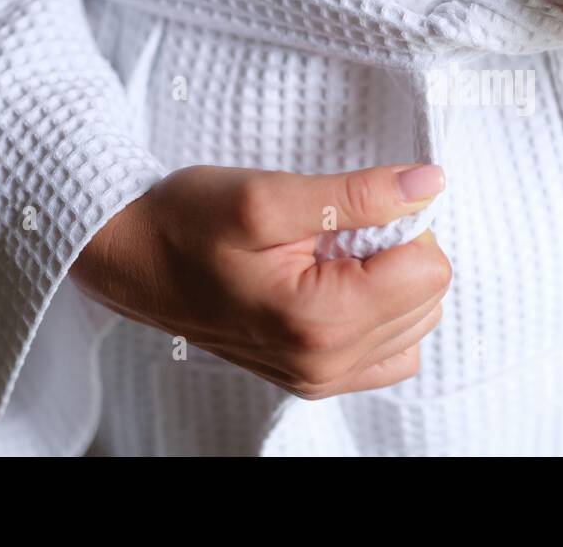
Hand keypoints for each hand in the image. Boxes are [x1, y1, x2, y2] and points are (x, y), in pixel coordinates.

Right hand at [70, 163, 451, 399]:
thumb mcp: (267, 196)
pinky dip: (381, 311)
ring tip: (326, 256)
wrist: (133, 259)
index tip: (346, 215)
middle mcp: (328, 364)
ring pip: (416, 319)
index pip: (430, 268)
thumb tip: (430, 184)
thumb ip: (358, 195)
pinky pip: (394, 349)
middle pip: (428, 295)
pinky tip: (338, 283)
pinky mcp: (318, 378)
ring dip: (386, 279)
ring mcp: (323, 379)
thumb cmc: (187, 224)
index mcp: (321, 322)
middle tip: (330, 234)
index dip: (400, 225)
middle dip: (394, 252)